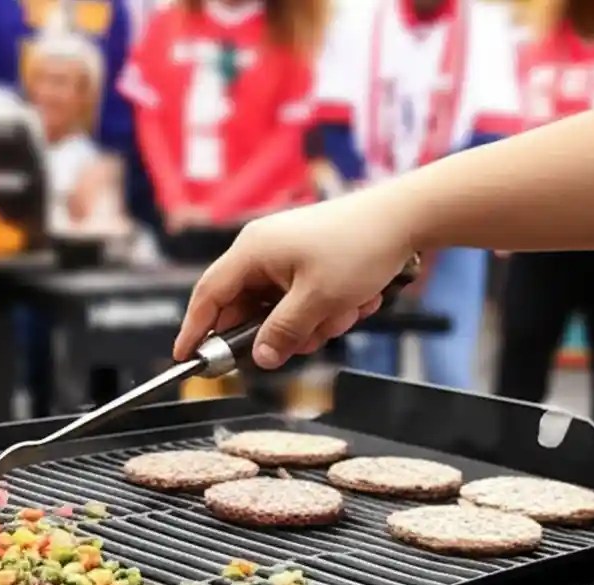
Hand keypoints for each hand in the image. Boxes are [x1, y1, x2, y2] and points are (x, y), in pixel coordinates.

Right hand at [172, 194, 414, 368]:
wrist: (407, 217)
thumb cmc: (360, 247)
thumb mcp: (318, 300)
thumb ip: (283, 333)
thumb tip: (260, 358)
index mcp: (252, 251)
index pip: (208, 295)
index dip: (195, 329)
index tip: (186, 358)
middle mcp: (263, 251)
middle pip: (249, 308)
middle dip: (282, 331)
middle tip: (309, 339)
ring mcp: (287, 255)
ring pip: (281, 310)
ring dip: (314, 322)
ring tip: (346, 311)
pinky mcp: (309, 260)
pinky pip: (304, 299)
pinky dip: (327, 309)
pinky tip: (356, 300)